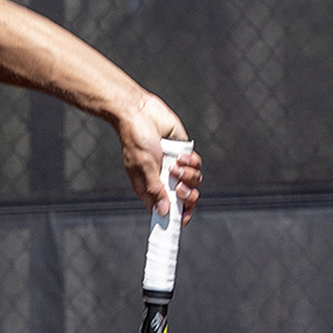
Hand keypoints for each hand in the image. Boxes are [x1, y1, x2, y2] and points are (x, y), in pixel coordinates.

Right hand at [115, 94, 201, 221]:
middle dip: (188, 196)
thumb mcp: (144, 168)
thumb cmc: (136, 139)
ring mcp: (175, 167)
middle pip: (185, 199)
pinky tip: (181, 155)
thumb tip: (163, 211)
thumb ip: (155, 190)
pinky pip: (197, 165)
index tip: (184, 221)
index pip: (166, 210)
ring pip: (194, 182)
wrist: (139, 112)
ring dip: (188, 175)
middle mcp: (164, 180)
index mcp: (150, 189)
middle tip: (180, 188)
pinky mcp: (184, 154)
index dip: (177, 218)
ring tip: (176, 164)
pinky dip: (192, 162)